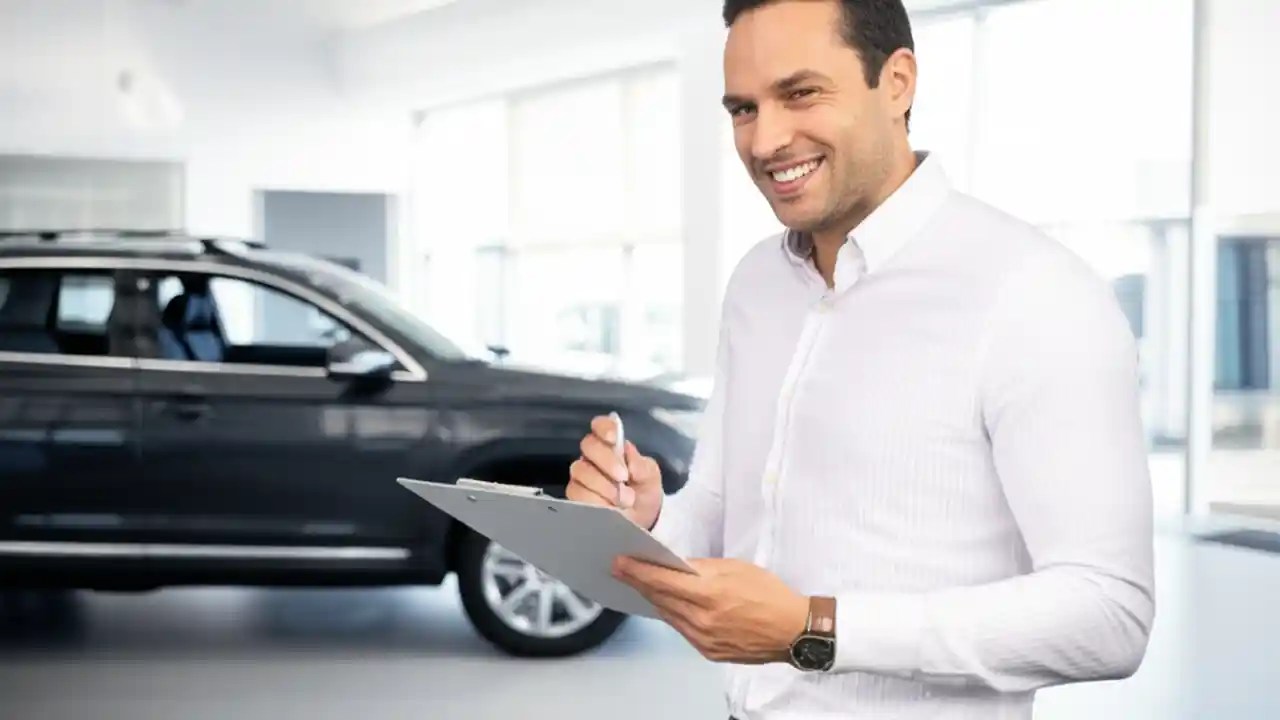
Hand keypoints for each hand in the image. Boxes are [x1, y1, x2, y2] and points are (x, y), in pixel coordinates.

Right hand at [567, 415, 664, 530]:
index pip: (600, 426)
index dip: (604, 428)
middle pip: (588, 446)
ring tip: (624, 499)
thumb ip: (640, 464)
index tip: (613, 438)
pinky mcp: (575, 496)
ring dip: (604, 486)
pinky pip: (578, 493)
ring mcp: (581, 476)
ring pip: (581, 471)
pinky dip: (596, 501)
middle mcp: (592, 457)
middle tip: (624, 478)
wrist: (642, 519)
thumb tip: (627, 452)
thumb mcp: (650, 477)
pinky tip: (610, 508)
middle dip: (607, 461)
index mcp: (611, 445)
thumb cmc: (644, 491)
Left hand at [613, 557, 809, 664]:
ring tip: (639, 584)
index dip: (637, 571)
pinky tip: (666, 604)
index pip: (662, 581)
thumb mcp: (736, 568)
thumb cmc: (770, 595)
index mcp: (710, 594)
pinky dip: (672, 614)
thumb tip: (677, 567)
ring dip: (652, 599)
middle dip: (638, 583)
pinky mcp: (708, 651)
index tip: (619, 563)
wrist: (792, 631)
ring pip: (668, 615)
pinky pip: (681, 629)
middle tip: (620, 570)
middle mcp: (702, 619)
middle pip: (660, 599)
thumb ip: (703, 568)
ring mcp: (703, 639)